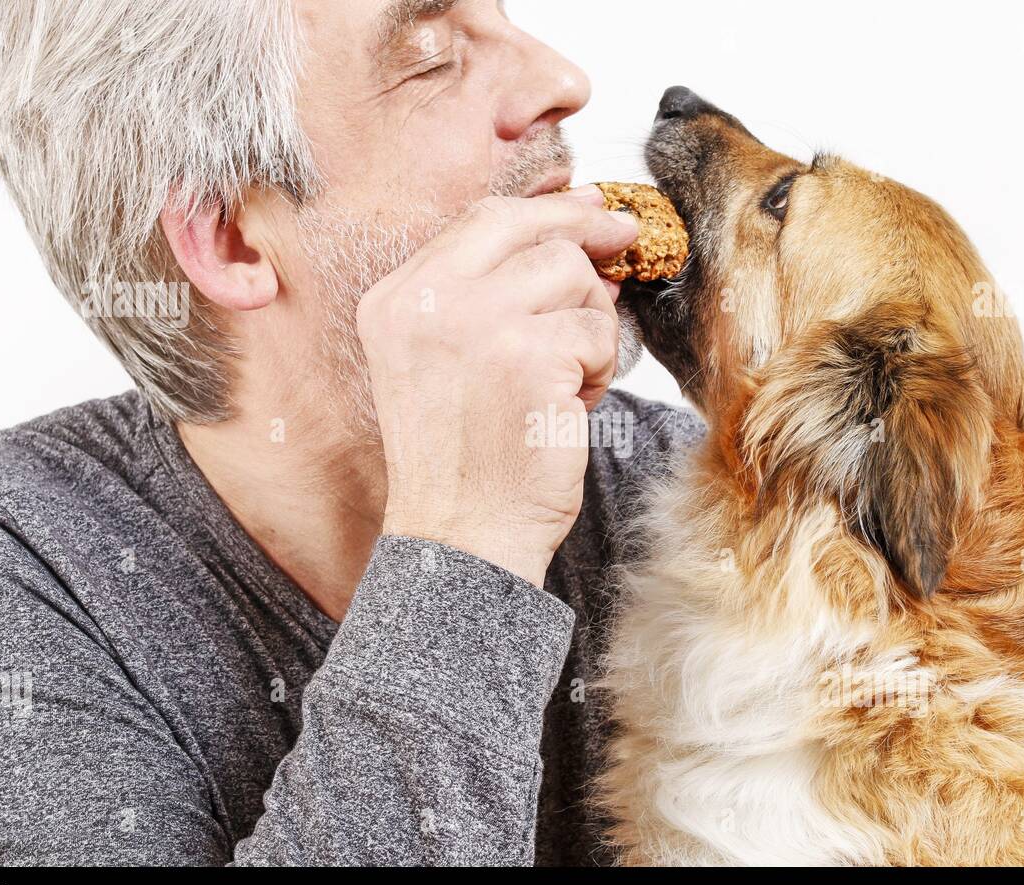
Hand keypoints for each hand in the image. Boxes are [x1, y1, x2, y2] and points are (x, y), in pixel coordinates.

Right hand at [357, 187, 640, 586]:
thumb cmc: (465, 460)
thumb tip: (583, 235)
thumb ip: (493, 295)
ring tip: (565, 377)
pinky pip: (596, 331)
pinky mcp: (529, 356)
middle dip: (589, 237)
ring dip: (589, 324)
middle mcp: (427, 301)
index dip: (548, 211)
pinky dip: (598, 368)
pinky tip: (568, 405)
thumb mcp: (447, 361)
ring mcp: (476, 323)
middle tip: (626, 247)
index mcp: (398, 299)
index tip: (592, 209)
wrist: (462, 536)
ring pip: (573, 275)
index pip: (483, 220)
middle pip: (531, 230)